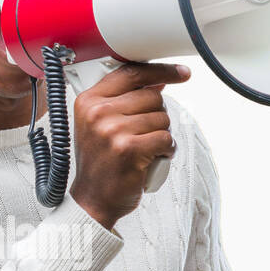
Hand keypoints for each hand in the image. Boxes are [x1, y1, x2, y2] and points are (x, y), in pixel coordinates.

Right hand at [68, 61, 187, 232]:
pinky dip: (167, 150)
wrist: (92, 200)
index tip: (180, 73)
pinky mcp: (129, 149)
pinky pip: (166, 138)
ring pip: (162, 118)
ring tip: (146, 149)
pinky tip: (154, 158)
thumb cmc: (99, 164)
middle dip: (157, 115)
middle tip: (145, 135)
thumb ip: (123, 101)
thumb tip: (158, 81)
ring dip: (162, 135)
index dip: (160, 70)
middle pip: (152, 96)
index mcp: (88, 102)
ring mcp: (112, 131)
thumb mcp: (99, 125)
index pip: (131, 73)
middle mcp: (97, 113)